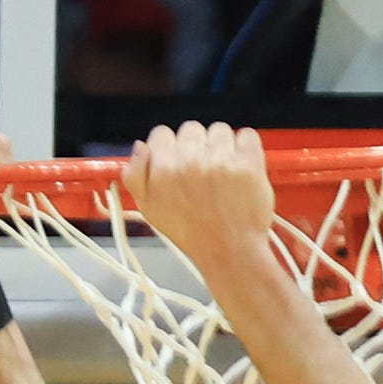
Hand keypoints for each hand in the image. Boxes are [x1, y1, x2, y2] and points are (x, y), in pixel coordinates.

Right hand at [119, 123, 280, 280]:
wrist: (229, 254)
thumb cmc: (192, 234)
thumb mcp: (149, 210)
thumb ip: (135, 175)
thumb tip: (140, 146)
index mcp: (163, 168)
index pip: (162, 134)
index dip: (171, 149)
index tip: (181, 166)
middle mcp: (190, 159)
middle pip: (191, 129)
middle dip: (197, 148)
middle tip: (204, 176)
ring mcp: (221, 159)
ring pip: (219, 131)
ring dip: (222, 148)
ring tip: (224, 176)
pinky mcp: (247, 162)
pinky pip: (246, 136)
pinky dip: (246, 148)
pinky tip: (242, 170)